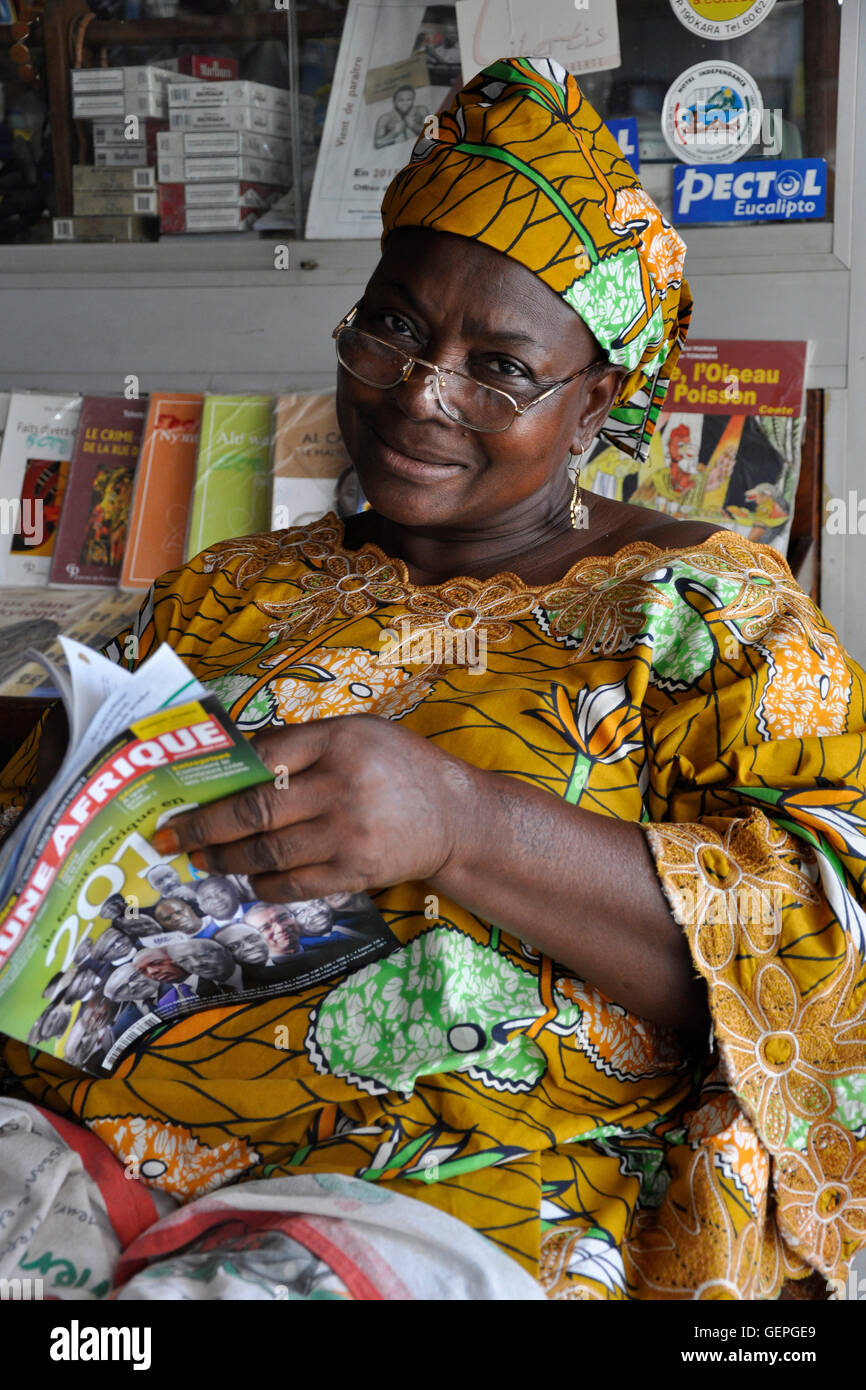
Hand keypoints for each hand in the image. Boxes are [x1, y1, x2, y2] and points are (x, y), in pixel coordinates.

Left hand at [150, 714, 476, 902]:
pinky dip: (263, 883)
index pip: (262, 757)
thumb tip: (235, 755)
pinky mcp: (355, 872)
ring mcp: (348, 833)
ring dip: (225, 859)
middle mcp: (341, 786)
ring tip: (202, 858)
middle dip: (203, 827)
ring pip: (267, 851)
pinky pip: (293, 883)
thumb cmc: (398, 766)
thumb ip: (301, 741)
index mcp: (338, 742)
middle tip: (169, 837)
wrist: (455, 816)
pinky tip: (248, 878)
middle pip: (254, 810)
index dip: (216, 777)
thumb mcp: (357, 733)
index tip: (182, 791)